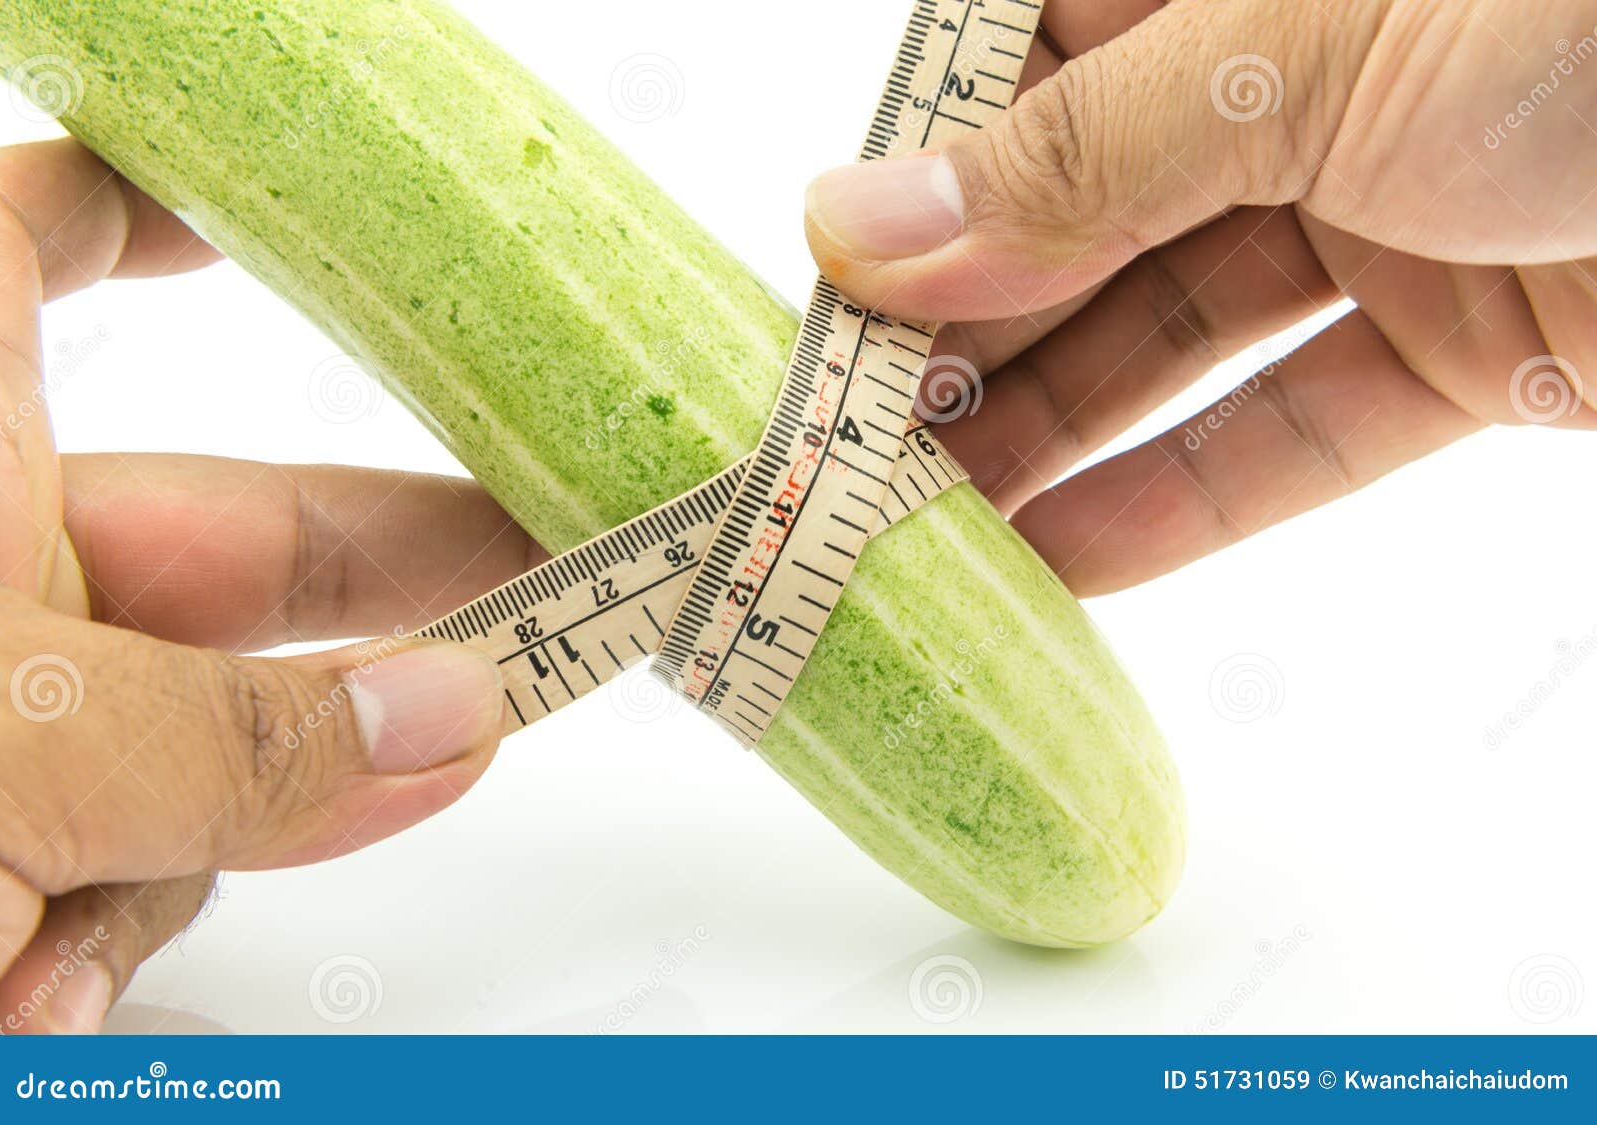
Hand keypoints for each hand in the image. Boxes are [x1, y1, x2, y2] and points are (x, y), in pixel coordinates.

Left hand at [0, 139, 540, 1032]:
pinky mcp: (6, 838)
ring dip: (202, 839)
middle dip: (395, 589)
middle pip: (235, 533)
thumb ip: (230, 736)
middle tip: (556, 612)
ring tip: (56, 953)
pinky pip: (135, 861)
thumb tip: (458, 721)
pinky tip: (20, 994)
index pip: (41, 240)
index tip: (296, 228)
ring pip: (204, 744)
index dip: (176, 209)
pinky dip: (108, 927)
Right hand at [804, 0, 1596, 592]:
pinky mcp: (1473, 336)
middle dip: (965, 339)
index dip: (909, 187)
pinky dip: (1194, 500)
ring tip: (930, 535)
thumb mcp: (1310, 50)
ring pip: (1175, 335)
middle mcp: (1296, 75)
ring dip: (1055, 440)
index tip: (823, 303)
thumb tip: (860, 224)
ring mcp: (1386, 206)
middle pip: (1079, 218)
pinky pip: (1302, 425)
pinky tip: (1073, 567)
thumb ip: (1083, 151)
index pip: (1010, 67)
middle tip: (852, 454)